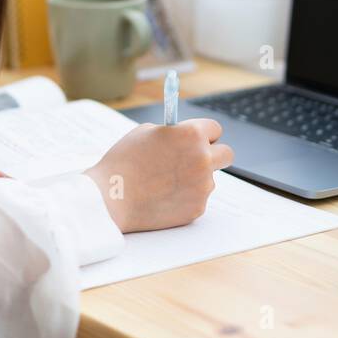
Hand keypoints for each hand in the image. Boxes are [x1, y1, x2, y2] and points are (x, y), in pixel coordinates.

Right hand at [83, 118, 231, 233]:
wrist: (111, 197)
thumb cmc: (124, 162)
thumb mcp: (146, 133)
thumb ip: (173, 133)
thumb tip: (186, 137)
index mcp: (192, 135)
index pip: (215, 129)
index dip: (204, 133)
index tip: (198, 138)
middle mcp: (203, 159)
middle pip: (226, 154)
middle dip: (214, 154)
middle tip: (196, 158)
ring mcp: (202, 186)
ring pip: (209, 179)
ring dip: (195, 178)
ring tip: (165, 181)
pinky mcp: (197, 208)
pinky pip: (197, 198)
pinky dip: (185, 197)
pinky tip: (163, 196)